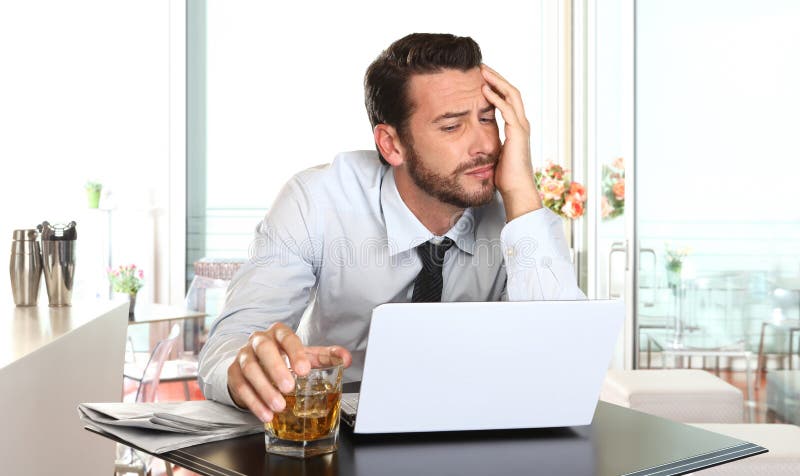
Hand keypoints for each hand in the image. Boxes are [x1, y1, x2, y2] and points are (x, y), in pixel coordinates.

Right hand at [227, 322, 351, 421]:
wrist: (257, 362)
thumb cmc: (285, 357)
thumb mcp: (307, 355)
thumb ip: (327, 356)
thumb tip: (346, 359)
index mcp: (278, 333)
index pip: (286, 337)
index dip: (295, 352)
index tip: (304, 370)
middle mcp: (259, 340)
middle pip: (264, 349)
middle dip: (276, 368)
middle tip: (289, 387)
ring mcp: (244, 355)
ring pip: (250, 368)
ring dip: (264, 389)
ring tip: (279, 406)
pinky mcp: (233, 372)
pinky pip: (240, 386)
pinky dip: (253, 402)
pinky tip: (265, 414)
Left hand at [480, 64, 542, 220]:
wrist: (517, 191)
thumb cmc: (506, 177)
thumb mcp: (495, 154)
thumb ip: (489, 143)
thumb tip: (475, 141)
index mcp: (517, 128)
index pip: (508, 99)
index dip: (496, 86)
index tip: (480, 77)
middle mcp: (522, 124)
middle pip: (511, 91)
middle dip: (496, 77)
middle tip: (481, 66)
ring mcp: (521, 127)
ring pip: (511, 95)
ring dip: (496, 81)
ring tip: (482, 71)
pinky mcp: (518, 133)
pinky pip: (507, 109)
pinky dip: (496, 98)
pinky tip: (483, 90)